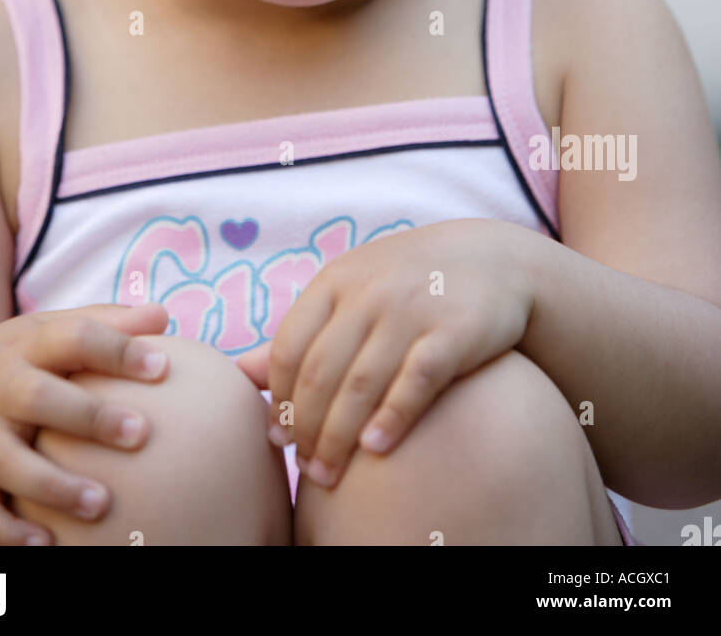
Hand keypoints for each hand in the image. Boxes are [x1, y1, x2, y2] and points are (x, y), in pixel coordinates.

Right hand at [0, 302, 170, 544]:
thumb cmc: (12, 364)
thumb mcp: (46, 331)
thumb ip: (104, 323)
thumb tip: (162, 316)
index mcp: (26, 346)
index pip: (73, 338)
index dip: (117, 349)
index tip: (161, 368)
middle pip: (38, 399)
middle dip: (89, 417)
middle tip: (140, 434)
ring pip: (9, 463)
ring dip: (54, 486)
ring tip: (101, 503)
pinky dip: (8, 532)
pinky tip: (47, 544)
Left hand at [265, 218, 535, 487]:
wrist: (494, 260)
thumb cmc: (408, 285)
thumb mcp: (350, 294)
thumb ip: (301, 334)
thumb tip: (240, 377)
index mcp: (335, 282)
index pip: (288, 349)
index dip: (278, 400)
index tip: (280, 440)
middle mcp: (369, 293)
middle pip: (320, 373)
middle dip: (306, 428)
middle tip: (308, 471)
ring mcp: (411, 310)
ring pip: (361, 382)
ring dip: (340, 435)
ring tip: (330, 474)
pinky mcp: (453, 331)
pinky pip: (416, 379)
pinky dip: (392, 415)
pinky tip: (377, 448)